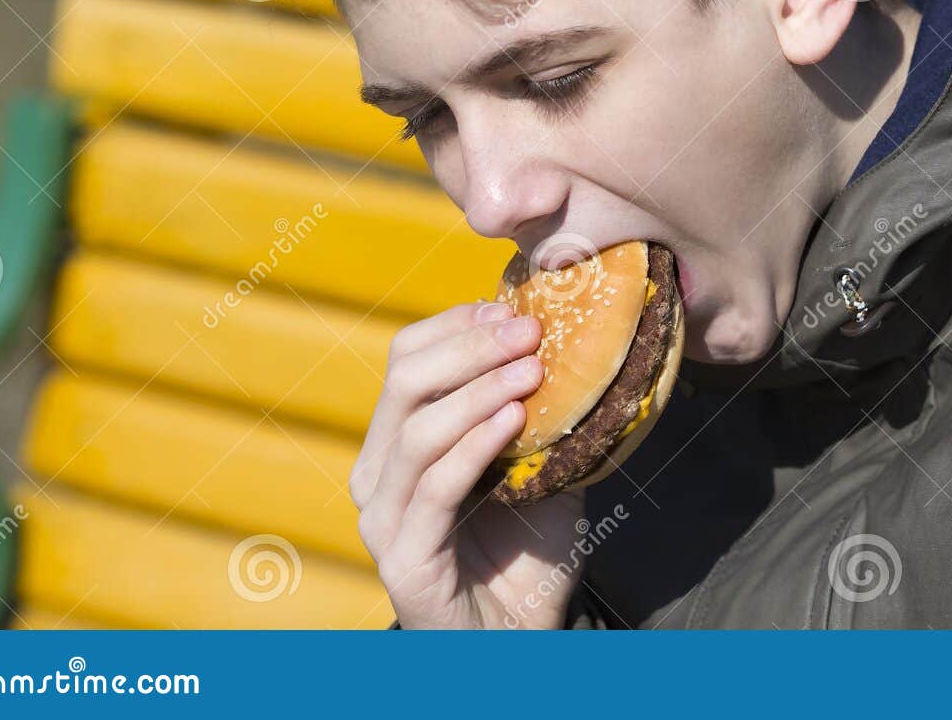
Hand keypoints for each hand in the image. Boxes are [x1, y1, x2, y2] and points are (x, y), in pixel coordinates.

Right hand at [351, 299, 586, 627]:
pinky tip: (514, 420)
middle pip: (404, 381)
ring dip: (479, 389)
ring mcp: (385, 520)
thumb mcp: (540, 464)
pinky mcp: (404, 561)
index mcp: (399, 443)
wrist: (523, 643)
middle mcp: (379, 477)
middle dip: (470, 345)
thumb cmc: (528, 553)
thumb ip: (543, 410)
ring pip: (416, 430)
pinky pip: (433, 489)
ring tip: (532, 370)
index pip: (408, 358)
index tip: (512, 308)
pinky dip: (474, 445)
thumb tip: (572, 336)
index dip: (457, 323)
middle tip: (529, 331)